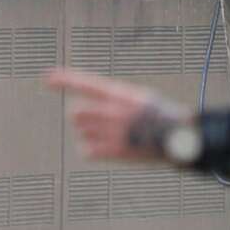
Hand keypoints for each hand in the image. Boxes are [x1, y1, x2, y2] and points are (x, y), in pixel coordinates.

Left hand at [43, 67, 181, 164]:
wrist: (182, 138)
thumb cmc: (163, 117)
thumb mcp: (141, 99)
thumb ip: (114, 100)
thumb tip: (83, 110)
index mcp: (122, 94)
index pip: (87, 84)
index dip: (65, 80)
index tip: (47, 77)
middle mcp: (115, 111)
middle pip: (77, 114)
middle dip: (83, 119)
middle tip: (101, 123)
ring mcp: (114, 131)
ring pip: (82, 132)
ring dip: (91, 135)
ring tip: (114, 136)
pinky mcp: (115, 151)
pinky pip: (87, 151)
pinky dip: (93, 151)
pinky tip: (108, 149)